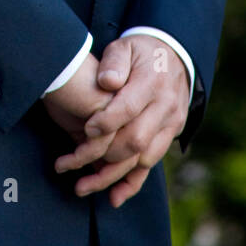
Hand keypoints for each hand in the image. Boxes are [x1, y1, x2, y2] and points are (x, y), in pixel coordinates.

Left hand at [53, 35, 189, 207]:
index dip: (105, 122)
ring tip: (80, 186)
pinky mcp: (170, 137)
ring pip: (142, 159)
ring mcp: (171, 125)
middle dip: (102, 154)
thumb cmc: (140, 52)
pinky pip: (151, 165)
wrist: (174, 56)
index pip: (128, 108)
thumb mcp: (126, 47)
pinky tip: (113, 198)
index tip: (84, 130)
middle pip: (135, 140)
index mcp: (153, 82)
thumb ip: (115, 62)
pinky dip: (132, 184)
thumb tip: (106, 82)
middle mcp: (166, 107)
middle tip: (71, 162)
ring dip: (111, 176)